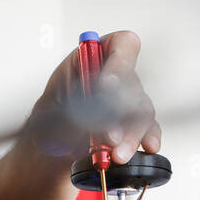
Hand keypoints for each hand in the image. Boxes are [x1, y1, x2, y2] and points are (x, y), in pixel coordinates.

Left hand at [22, 30, 161, 164]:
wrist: (53, 147)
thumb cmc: (50, 120)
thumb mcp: (52, 108)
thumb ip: (72, 108)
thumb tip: (90, 115)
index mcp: (95, 56)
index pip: (121, 46)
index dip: (119, 63)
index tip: (107, 86)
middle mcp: (117, 75)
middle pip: (133, 85)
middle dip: (122, 112)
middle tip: (109, 135)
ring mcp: (129, 99)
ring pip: (142, 111)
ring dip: (131, 134)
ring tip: (116, 153)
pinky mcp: (135, 123)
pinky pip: (149, 128)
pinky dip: (148, 139)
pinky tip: (147, 147)